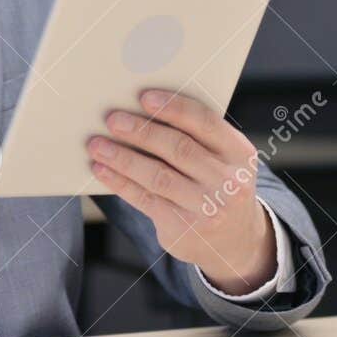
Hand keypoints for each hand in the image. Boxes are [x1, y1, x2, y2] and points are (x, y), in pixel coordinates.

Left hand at [88, 89, 275, 295]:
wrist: (234, 239)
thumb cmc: (217, 184)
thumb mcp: (223, 159)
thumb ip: (196, 137)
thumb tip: (141, 111)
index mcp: (239, 153)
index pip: (205, 123)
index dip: (174, 108)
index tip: (144, 97)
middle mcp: (227, 181)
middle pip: (178, 148)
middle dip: (141, 132)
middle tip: (112, 120)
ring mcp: (206, 208)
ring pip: (158, 176)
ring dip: (123, 158)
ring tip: (97, 145)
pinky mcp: (183, 228)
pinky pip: (145, 199)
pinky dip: (120, 182)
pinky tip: (102, 169)